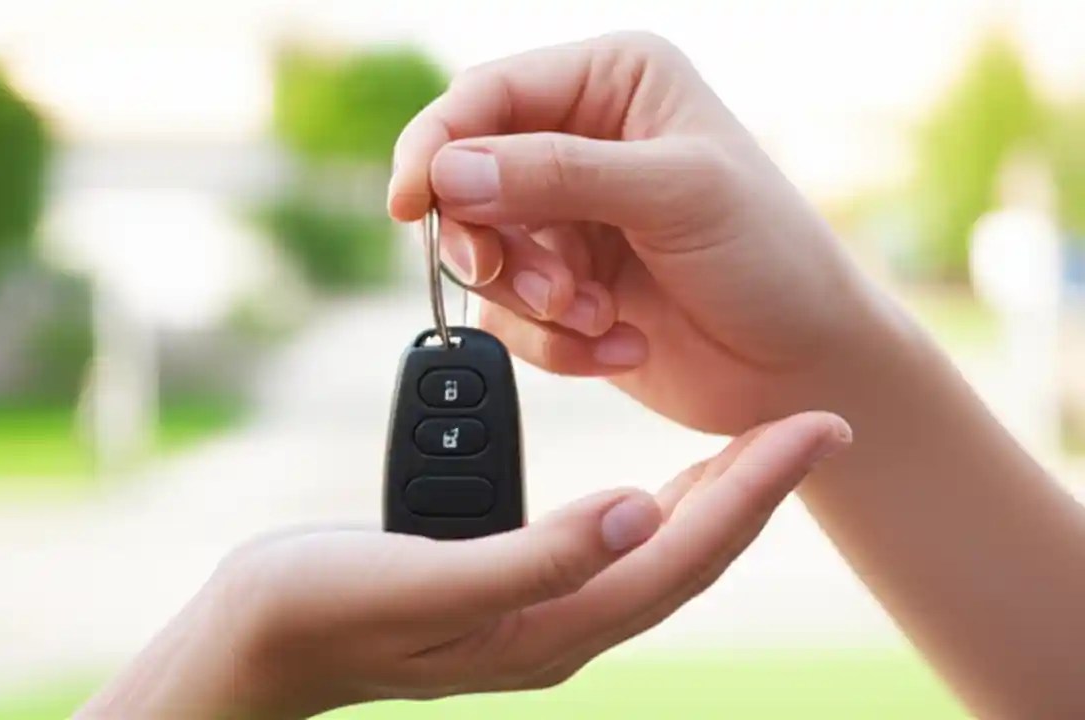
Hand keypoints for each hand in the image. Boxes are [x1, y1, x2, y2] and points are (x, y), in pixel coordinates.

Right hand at [77, 412, 848, 718]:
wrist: (252, 645)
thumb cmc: (316, 607)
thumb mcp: (418, 577)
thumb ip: (530, 556)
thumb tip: (637, 511)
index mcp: (551, 626)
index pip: (681, 554)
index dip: (754, 491)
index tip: (811, 427)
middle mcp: (561, 625)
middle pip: (688, 554)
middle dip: (757, 489)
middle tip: (816, 423)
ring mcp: (539, 611)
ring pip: (658, 550)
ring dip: (717, 495)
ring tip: (762, 440)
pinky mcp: (513, 587)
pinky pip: (613, 543)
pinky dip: (658, 503)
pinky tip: (665, 479)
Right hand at [389, 33, 908, 433]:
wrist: (803, 365)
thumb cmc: (769, 257)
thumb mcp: (675, 195)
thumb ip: (558, 174)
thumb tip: (450, 173)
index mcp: (610, 83)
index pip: (488, 95)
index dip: (437, 144)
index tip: (411, 202)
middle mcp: (578, 142)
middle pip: (465, 179)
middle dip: (493, 244)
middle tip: (545, 287)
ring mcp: (565, 220)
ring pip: (481, 255)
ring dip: (532, 300)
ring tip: (597, 317)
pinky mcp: (560, 288)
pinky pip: (509, 315)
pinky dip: (553, 342)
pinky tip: (617, 344)